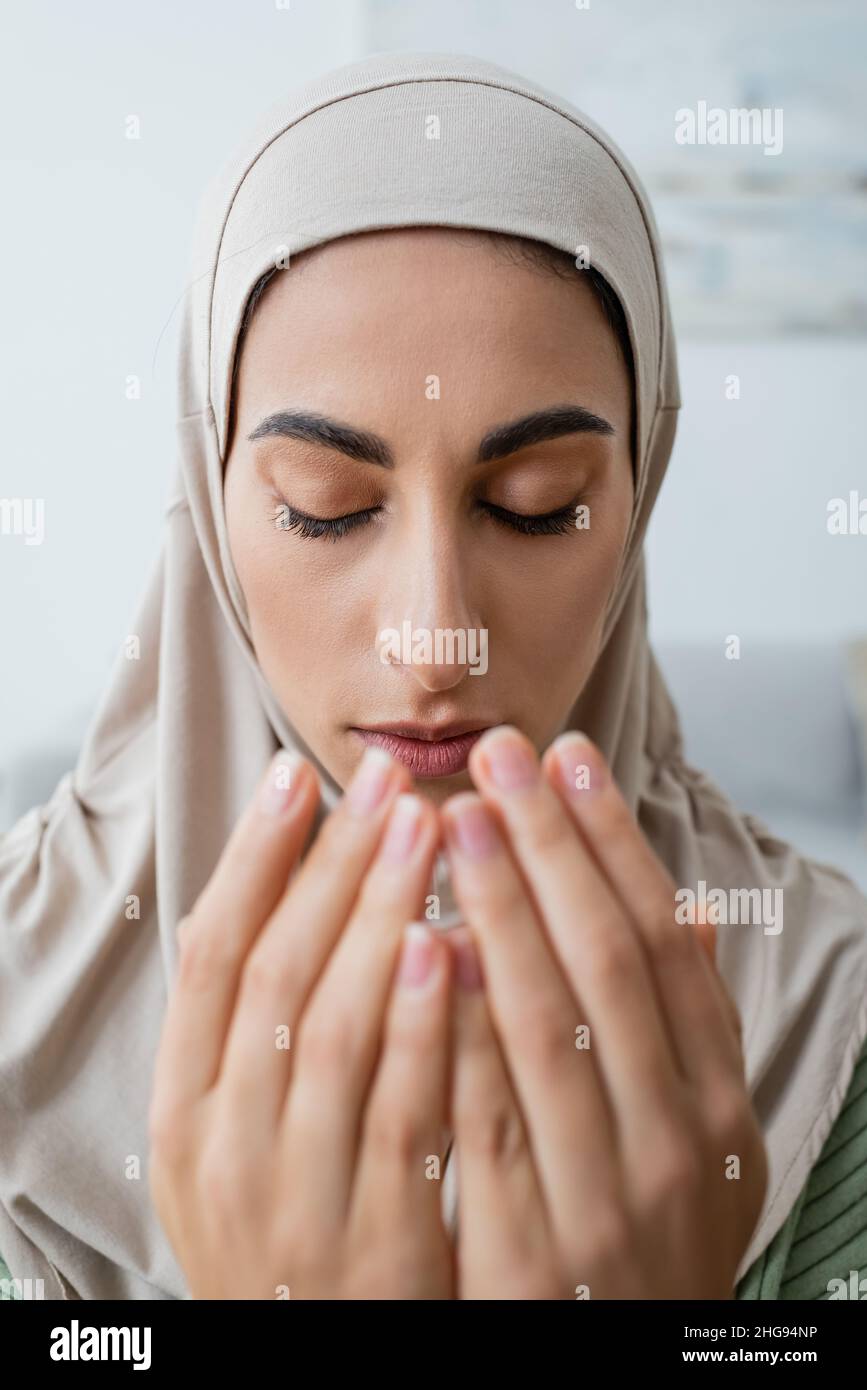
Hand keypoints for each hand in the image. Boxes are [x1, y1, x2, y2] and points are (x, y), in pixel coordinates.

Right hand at [149, 747, 454, 1298]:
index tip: (298, 774)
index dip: (253, 860)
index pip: (209, 957)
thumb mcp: (249, 1134)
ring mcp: (291, 1202)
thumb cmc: (301, 1225)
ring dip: (375, 917)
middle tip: (388, 777)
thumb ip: (266, 1028)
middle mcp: (222, 1149)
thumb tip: (305, 881)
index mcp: (185, 1110)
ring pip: (328, 1030)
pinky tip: (446, 943)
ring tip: (426, 824)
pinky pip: (397, 1117)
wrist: (330, 1372)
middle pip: (273, 975)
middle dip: (332, 865)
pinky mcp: (372, 1249)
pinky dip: (417, 1025)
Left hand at [441, 725, 766, 1299]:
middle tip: (497, 757)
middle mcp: (674, 1140)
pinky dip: (455, 1023)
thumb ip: (693, 1034)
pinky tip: (419, 943)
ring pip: (547, 1022)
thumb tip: (695, 914)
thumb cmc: (648, 1242)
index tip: (566, 760)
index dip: (613, 843)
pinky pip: (482, 1115)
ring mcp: (606, 1196)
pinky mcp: (530, 1248)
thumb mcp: (703, 1145)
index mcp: (716, 1102)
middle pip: (605, 961)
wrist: (620, 1381)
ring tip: (453, 817)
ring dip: (498, 910)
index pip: (662, 943)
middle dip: (549, 847)